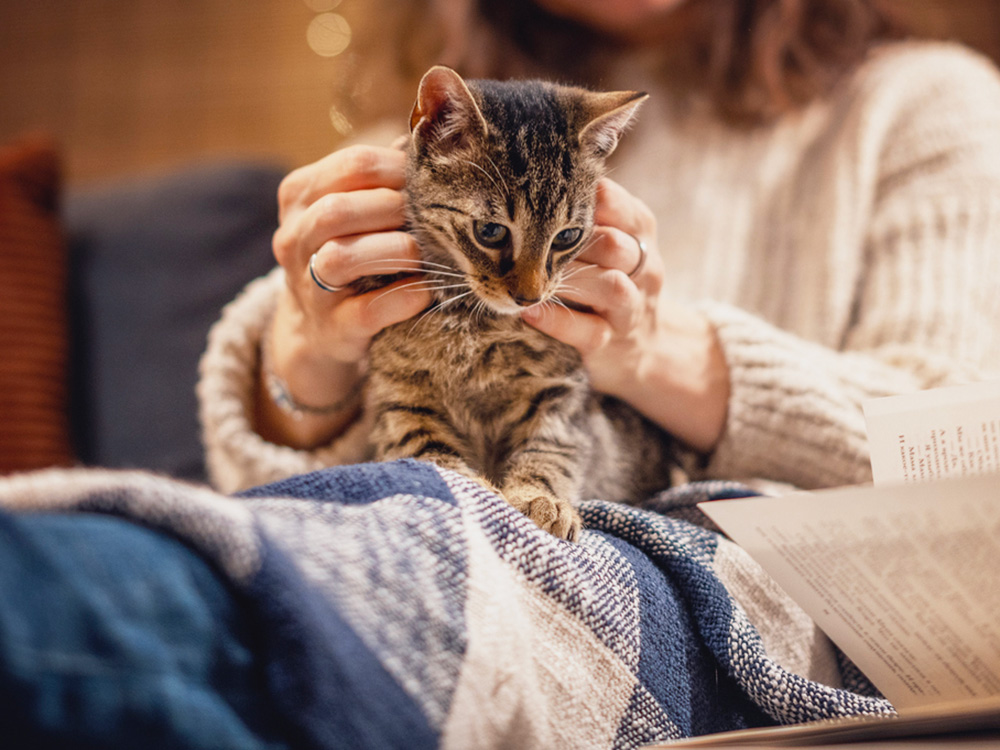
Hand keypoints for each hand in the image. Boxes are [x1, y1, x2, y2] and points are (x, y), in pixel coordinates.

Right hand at [261, 144, 431, 447]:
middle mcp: (294, 238)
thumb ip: (382, 177)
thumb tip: (435, 140)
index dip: (400, 168)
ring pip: (342, 257)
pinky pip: (368, 310)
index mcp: (300, 195)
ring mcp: (308, 286)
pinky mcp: (333, 327)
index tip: (432, 180)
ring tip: (427, 251)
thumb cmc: (349, 252)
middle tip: (434, 217)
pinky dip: (404, 297)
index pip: (352, 165)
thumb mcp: (352, 210)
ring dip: (396, 250)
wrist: (318, 329)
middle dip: (396, 208)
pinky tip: (427, 289)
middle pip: (340, 209)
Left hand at [521, 178, 729, 453]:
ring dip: (568, 278)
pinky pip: (587, 331)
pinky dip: (556, 320)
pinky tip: (529, 309)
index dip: (574, 198)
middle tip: (528, 239)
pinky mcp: (611, 344)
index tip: (537, 194)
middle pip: (612, 244)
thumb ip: (581, 207)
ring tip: (531, 275)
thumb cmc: (609, 278)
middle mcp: (642, 266)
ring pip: (609, 285)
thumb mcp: (610, 237)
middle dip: (569, 241)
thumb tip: (533, 166)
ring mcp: (630, 307)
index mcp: (638, 229)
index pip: (613, 202)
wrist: (647, 347)